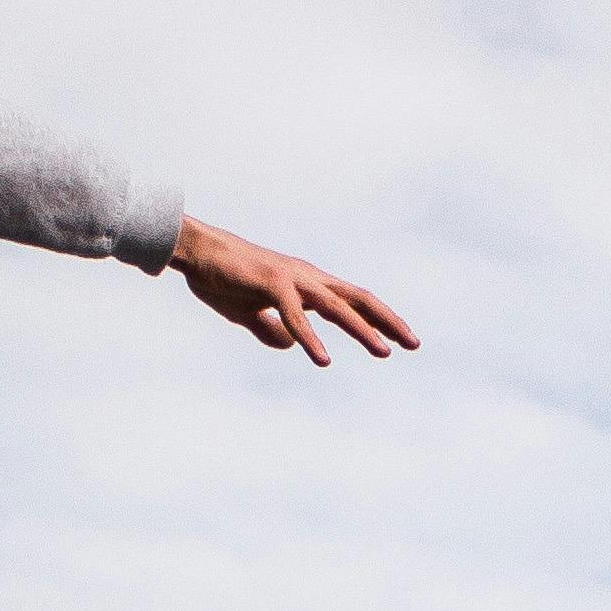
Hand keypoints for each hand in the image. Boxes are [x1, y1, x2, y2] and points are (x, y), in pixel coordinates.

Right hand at [169, 216, 415, 365]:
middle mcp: (308, 278)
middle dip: (388, 322)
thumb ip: (270, 329)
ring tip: (384, 353)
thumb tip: (289, 346)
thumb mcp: (248, 313)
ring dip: (362, 330)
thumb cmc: (221, 277)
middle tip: (415, 344)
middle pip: (358, 299)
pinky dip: (311, 338)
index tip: (402, 341)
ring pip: (337, 307)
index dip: (379, 319)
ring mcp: (292, 278)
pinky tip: (323, 359)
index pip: (353, 301)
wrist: (194, 251)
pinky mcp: (270, 284)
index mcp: (307, 284)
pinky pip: (295, 315)